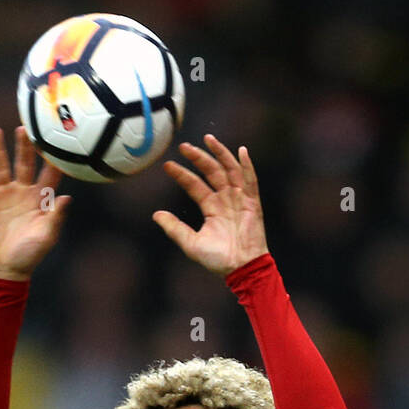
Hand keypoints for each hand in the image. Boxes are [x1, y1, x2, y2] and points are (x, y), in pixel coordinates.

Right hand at [0, 127, 71, 280]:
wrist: (6, 269)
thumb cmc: (30, 254)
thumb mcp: (46, 237)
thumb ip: (55, 217)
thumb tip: (65, 197)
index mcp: (41, 199)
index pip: (48, 174)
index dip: (51, 159)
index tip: (55, 142)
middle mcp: (23, 192)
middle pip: (24, 163)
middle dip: (24, 146)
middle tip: (25, 127)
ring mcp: (4, 194)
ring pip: (0, 167)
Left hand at [152, 134, 268, 276]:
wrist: (241, 268)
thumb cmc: (218, 259)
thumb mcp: (191, 243)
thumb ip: (174, 228)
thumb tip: (156, 215)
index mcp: (211, 207)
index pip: (194, 185)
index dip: (182, 175)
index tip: (167, 166)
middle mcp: (225, 199)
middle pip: (211, 172)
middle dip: (198, 158)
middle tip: (183, 146)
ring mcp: (239, 199)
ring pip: (229, 170)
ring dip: (220, 153)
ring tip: (208, 139)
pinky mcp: (252, 203)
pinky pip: (250, 180)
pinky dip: (247, 165)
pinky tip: (241, 151)